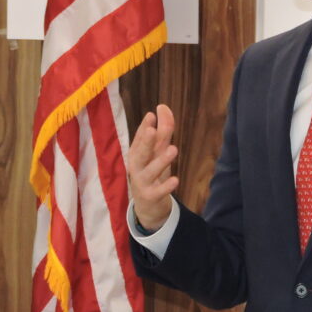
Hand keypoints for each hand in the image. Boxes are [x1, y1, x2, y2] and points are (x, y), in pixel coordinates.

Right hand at [127, 104, 177, 231]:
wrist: (148, 205)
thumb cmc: (152, 172)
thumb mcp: (157, 151)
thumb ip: (163, 130)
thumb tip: (163, 106)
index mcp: (137, 153)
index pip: (140, 138)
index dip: (145, 127)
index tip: (151, 115)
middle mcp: (137, 166)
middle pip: (141, 153)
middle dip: (146, 141)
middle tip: (153, 130)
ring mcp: (142, 182)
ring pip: (151, 171)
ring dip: (162, 161)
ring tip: (173, 149)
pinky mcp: (150, 196)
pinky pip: (158, 191)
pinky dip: (166, 186)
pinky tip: (175, 180)